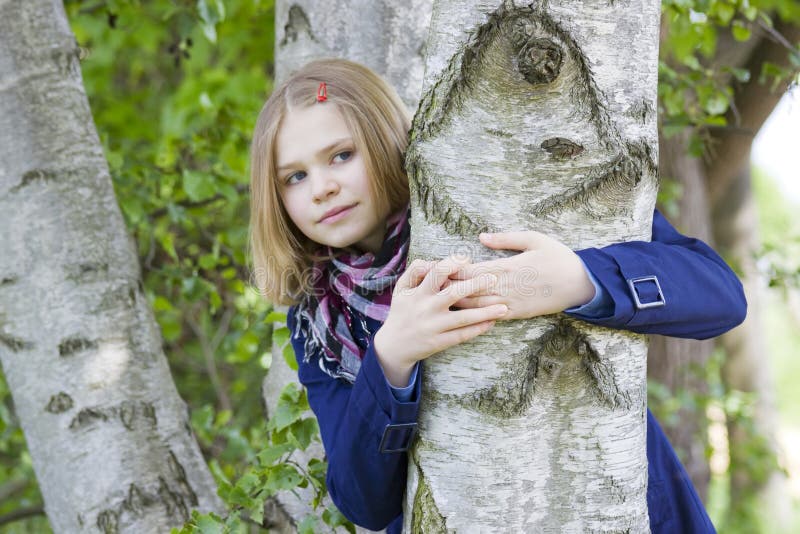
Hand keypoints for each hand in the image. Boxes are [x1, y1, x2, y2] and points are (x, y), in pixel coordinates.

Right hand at [374, 256, 508, 386]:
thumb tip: (434, 261)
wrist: (394, 346)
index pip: (437, 272)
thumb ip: (415, 271)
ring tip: (504, 307)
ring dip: (485, 312)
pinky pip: (462, 335)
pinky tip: (492, 322)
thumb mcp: (401, 289)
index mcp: (418, 293)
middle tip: (494, 279)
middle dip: (476, 285)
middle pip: (454, 293)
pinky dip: (478, 329)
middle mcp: (426, 308)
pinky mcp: (439, 343)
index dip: (453, 263)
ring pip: (463, 318)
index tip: (468, 260)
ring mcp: (434, 327)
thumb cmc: (402, 311)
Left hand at [445, 231, 595, 320]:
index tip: (434, 268)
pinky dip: (474, 316)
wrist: (581, 284)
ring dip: (456, 303)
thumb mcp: (534, 239)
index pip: (471, 271)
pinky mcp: (517, 314)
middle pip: (467, 290)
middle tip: (427, 287)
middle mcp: (505, 287)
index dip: (451, 270)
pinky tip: (460, 315)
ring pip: (475, 306)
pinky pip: (490, 316)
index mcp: (506, 267)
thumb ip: (506, 239)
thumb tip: (481, 238)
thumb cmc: (558, 257)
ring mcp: (510, 303)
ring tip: (436, 301)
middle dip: (446, 289)